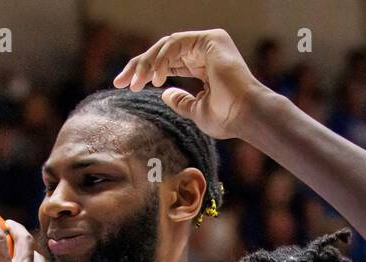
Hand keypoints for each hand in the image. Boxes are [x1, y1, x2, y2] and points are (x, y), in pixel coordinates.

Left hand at [114, 29, 270, 140]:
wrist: (246, 116)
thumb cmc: (227, 118)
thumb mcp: (196, 111)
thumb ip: (181, 100)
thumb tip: (165, 93)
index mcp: (203, 65)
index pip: (168, 63)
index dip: (145, 73)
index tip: (124, 86)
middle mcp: (205, 50)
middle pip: (163, 52)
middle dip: (138, 66)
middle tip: (119, 81)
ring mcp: (209, 42)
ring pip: (166, 46)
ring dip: (147, 63)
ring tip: (136, 83)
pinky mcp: (210, 39)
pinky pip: (176, 43)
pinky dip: (162, 59)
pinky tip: (155, 78)